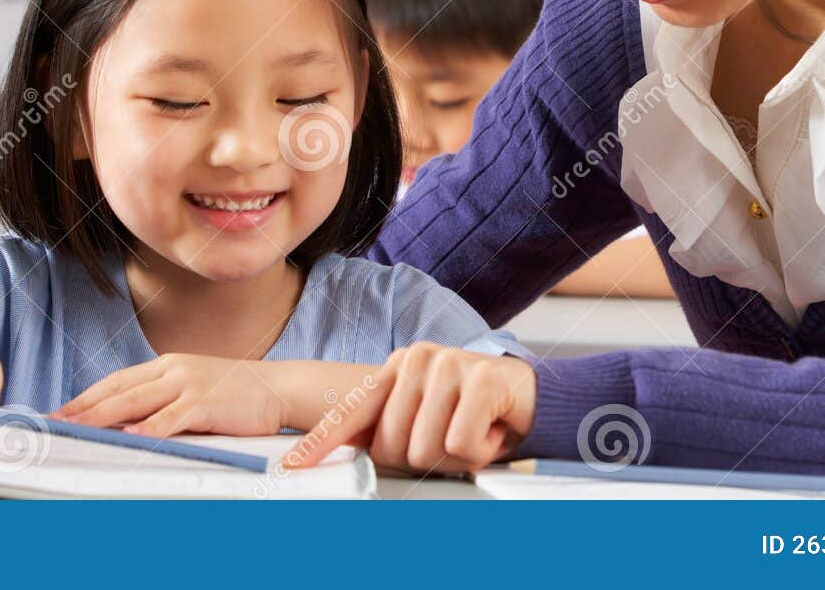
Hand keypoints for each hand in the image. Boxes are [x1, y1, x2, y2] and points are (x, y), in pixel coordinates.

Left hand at [53, 354, 290, 437]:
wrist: (280, 387)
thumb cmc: (238, 395)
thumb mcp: (195, 393)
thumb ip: (164, 404)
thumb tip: (128, 427)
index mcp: (169, 364)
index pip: (118, 380)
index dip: (87, 396)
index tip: (62, 411)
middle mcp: (174, 368)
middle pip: (119, 389)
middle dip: (84, 407)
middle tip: (55, 422)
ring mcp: (190, 382)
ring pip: (136, 400)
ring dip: (102, 416)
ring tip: (77, 428)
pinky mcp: (206, 401)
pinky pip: (171, 417)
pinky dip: (148, 427)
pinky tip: (130, 437)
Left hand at [284, 344, 536, 473]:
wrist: (531, 398)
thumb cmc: (474, 411)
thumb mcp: (423, 418)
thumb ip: (387, 429)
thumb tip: (349, 454)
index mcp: (398, 367)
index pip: (353, 410)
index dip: (322, 442)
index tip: (294, 464)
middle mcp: (418, 359)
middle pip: (391, 445)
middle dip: (421, 457)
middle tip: (448, 440)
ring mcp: (449, 364)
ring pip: (424, 449)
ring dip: (453, 456)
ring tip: (470, 432)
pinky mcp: (481, 378)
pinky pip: (460, 445)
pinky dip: (478, 451)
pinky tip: (489, 430)